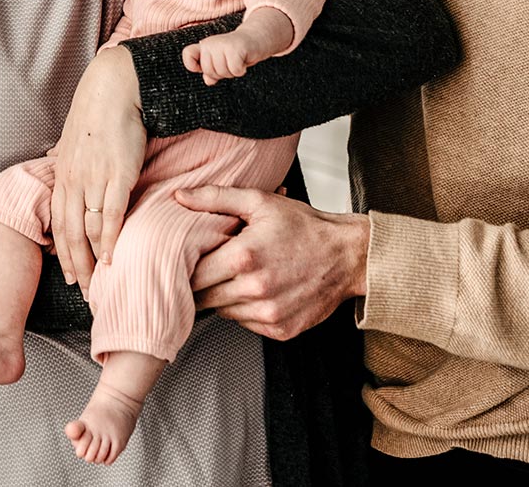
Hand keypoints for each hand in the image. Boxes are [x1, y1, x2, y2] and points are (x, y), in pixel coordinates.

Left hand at [49, 48, 146, 287]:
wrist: (113, 88)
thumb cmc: (96, 114)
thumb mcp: (73, 139)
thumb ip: (66, 157)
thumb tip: (57, 159)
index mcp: (63, 176)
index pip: (58, 224)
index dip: (63, 253)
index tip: (71, 275)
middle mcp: (73, 181)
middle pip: (70, 235)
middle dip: (77, 267)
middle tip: (86, 293)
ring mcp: (94, 179)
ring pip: (89, 230)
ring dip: (94, 261)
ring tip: (100, 284)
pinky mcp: (117, 175)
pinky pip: (110, 215)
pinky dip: (110, 240)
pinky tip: (113, 258)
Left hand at [175, 185, 367, 340]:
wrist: (348, 256)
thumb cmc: (304, 227)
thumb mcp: (259, 202)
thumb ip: (214, 198)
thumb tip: (180, 196)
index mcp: (243, 257)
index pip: (192, 275)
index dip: (187, 268)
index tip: (190, 261)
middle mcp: (255, 290)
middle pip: (204, 298)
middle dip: (203, 284)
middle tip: (214, 268)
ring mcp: (269, 314)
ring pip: (223, 313)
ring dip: (225, 298)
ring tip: (241, 277)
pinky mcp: (281, 331)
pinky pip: (246, 324)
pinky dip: (246, 311)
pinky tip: (259, 291)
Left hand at [182, 30, 270, 83]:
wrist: (255, 39)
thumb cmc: (236, 53)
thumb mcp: (221, 62)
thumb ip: (211, 71)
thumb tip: (208, 81)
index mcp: (204, 46)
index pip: (188, 54)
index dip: (191, 65)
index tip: (200, 69)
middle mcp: (210, 43)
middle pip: (208, 71)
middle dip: (221, 73)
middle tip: (230, 63)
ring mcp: (221, 44)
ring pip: (222, 72)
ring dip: (232, 72)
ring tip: (237, 61)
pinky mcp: (234, 47)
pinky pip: (234, 70)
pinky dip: (240, 70)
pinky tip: (243, 61)